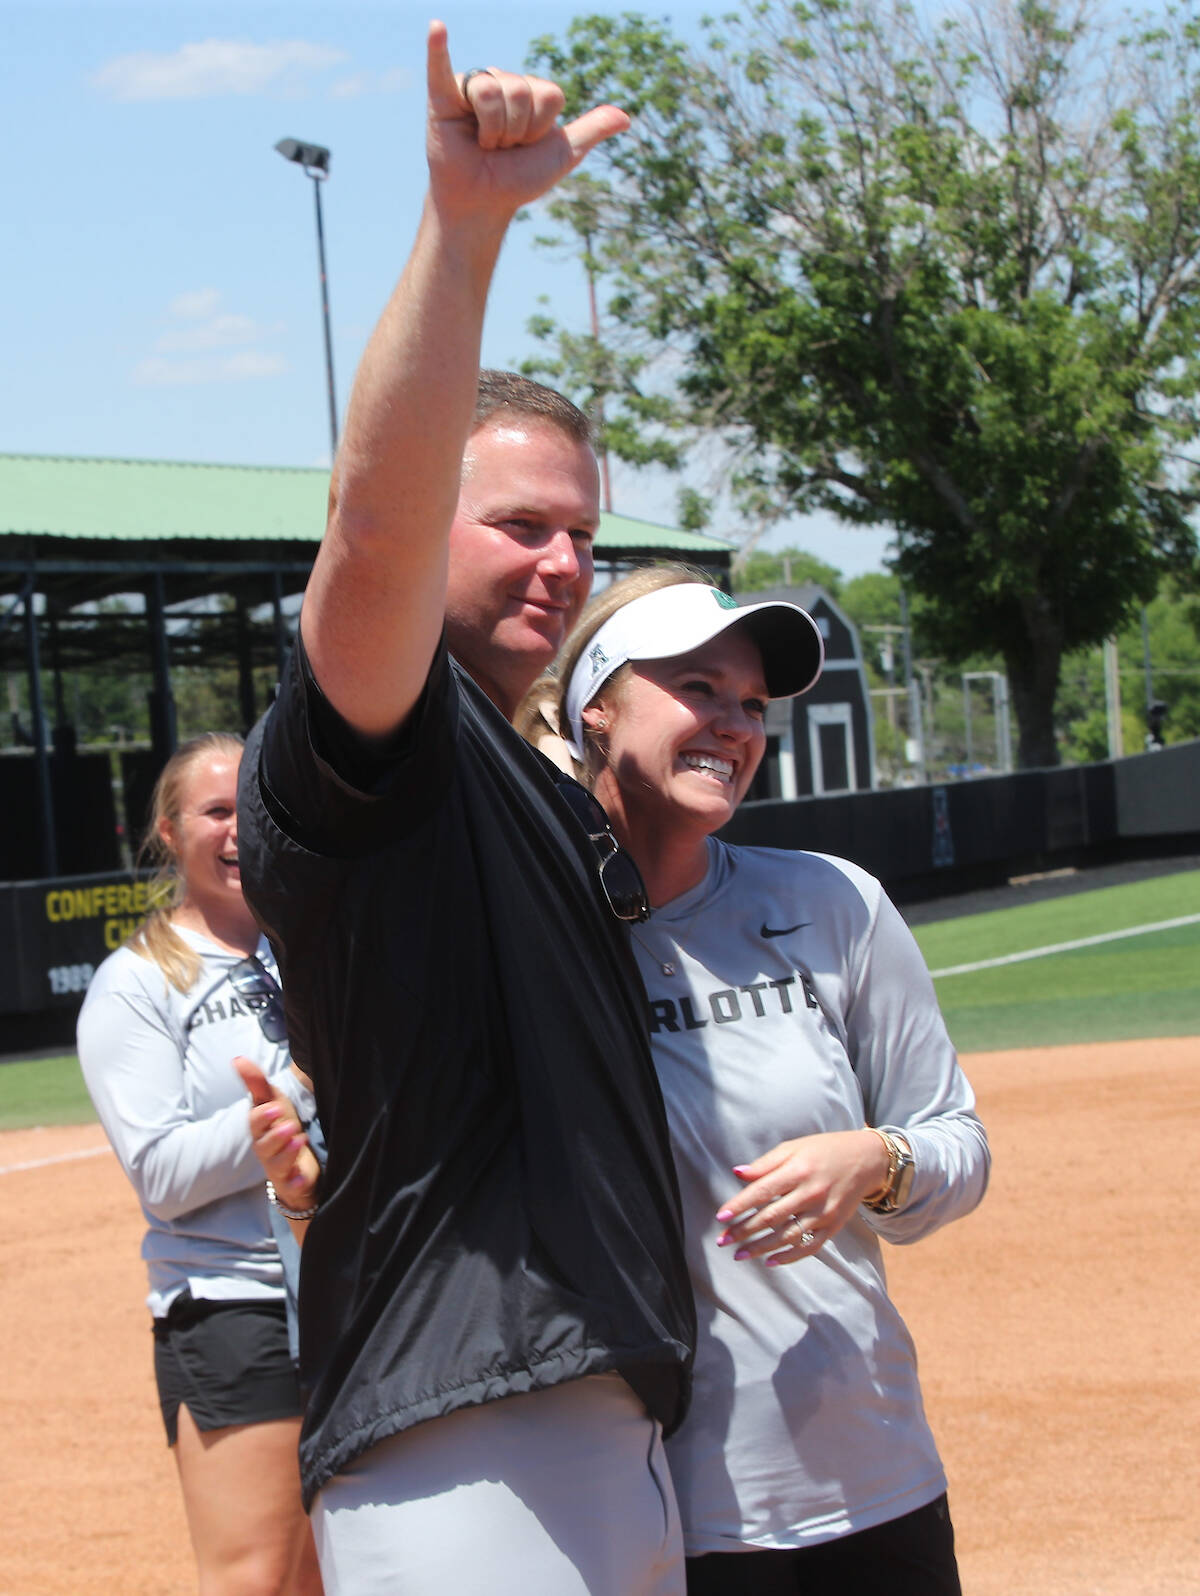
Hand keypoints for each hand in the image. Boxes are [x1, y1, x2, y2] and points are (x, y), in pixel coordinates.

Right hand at [232, 1056, 319, 1207]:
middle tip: (290, 1125)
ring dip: (287, 1154)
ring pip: (277, 1165)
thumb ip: (257, 1082)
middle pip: (264, 1146)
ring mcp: (278, 1168)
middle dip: (275, 1136)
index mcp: (260, 1129)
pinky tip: (302, 1178)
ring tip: (300, 1140)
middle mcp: (266, 1150)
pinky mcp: (292, 1184)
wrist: (296, 1161)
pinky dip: (296, 1183)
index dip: (262, 1116)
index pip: (255, 1123)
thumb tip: (237, 1059)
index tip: (274, 1106)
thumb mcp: (273, 1101)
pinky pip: (291, 1187)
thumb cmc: (281, 1127)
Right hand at [425, 21, 628, 223]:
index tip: (527, 146)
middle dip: (515, 130)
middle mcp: (504, 82)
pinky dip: (437, 47)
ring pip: (492, 89)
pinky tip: (437, 29)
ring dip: (492, 129)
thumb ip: (590, 131)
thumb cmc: (518, 180)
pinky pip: (440, 67)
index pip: (548, 94)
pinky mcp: (443, 96)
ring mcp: (472, 87)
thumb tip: (626, 117)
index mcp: (532, 92)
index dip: (540, 127)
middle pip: (521, 90)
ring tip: (482, 142)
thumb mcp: (561, 155)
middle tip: (501, 147)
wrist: (483, 203)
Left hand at [714, 1129, 890, 1266]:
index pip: (763, 1191)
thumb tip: (737, 1173)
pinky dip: (789, 1257)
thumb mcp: (794, 1147)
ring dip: (760, 1248)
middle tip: (722, 1241)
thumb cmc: (824, 1151)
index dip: (740, 1204)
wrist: (867, 1160)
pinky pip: (809, 1247)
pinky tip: (769, 1262)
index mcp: (798, 1170)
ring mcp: (824, 1213)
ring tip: (739, 1255)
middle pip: (772, 1217)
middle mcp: (811, 1193)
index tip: (721, 1217)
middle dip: (744, 1231)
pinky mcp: (834, 1226)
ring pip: (787, 1236)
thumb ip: (766, 1163)